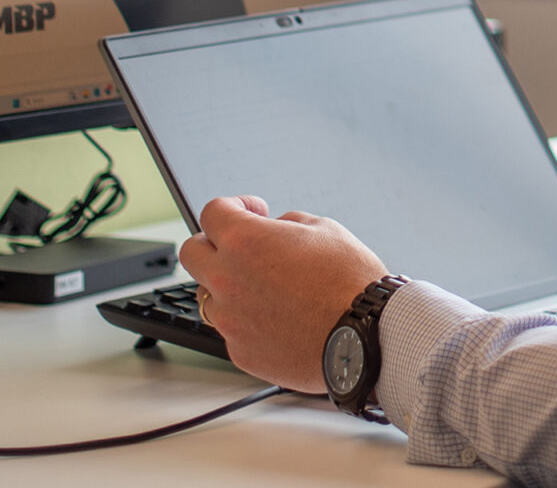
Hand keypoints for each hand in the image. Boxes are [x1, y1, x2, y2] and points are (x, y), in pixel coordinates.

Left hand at [179, 196, 388, 392]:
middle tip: (243, 245)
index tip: (253, 211)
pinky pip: (232, 328)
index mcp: (245, 241)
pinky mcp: (239, 352)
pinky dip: (249, 318)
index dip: (235, 205)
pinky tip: (281, 316)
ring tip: (267, 286)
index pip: (212, 212)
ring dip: (229, 284)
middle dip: (214, 242)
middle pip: (191, 252)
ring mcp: (229, 320)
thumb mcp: (324, 229)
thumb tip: (273, 231)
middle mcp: (227, 280)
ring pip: (209, 294)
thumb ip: (286, 226)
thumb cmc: (349, 280)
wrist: (363, 334)